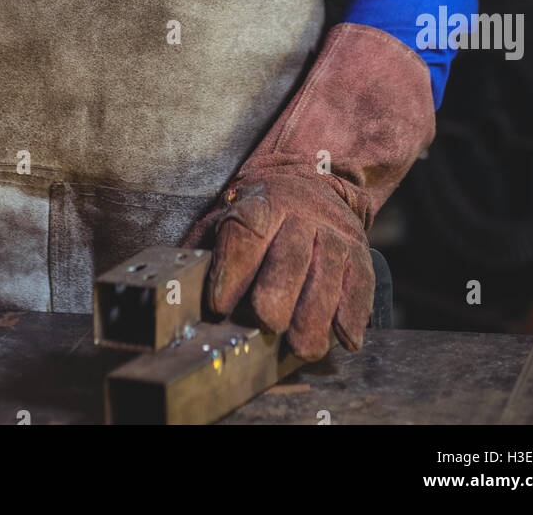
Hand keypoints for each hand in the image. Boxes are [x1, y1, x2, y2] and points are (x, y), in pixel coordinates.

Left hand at [186, 167, 375, 361]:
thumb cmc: (260, 217)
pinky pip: (359, 285)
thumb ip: (204, 248)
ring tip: (302, 347)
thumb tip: (173, 285)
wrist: (312, 184)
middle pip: (289, 257)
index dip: (233, 270)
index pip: (246, 231)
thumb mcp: (225, 217)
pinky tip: (343, 339)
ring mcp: (333, 235)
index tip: (220, 305)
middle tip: (266, 324)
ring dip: (315, 316)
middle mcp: (301, 216)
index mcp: (262, 204)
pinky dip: (353, 315)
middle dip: (277, 294)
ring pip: (327, 275)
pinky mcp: (359, 255)